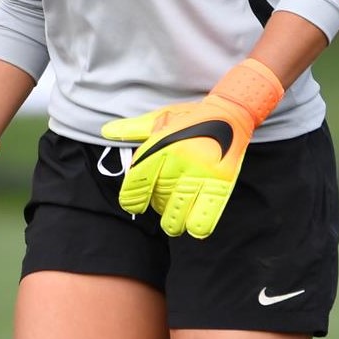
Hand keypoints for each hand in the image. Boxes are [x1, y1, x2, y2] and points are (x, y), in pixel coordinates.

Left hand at [102, 59, 283, 238]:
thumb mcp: (161, 118)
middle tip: (164, 199)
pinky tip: (193, 219)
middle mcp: (180, 163)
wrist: (231, 112)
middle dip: (157, 205)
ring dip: (173, 220)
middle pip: (157, 202)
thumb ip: (134, 128)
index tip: (134, 204)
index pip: (136, 184)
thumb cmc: (192, 117)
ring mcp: (202, 176)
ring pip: (176, 217)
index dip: (132, 199)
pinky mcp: (221, 186)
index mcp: (162, 146)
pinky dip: (195, 226)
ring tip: (176, 211)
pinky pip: (202, 222)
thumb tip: (106, 131)